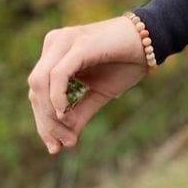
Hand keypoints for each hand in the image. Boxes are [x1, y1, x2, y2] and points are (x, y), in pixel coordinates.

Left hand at [27, 16, 148, 153]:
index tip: (55, 147)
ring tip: (67, 134)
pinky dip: (57, 97)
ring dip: (49, 114)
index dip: (43, 121)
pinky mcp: (78, 45)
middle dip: (45, 121)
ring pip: (41, 82)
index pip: (38, 90)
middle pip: (36, 88)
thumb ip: (80, 112)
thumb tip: (65, 140)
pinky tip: (64, 114)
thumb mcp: (100, 93)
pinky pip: (58, 74)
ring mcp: (65, 41)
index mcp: (56, 52)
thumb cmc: (127, 62)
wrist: (152, 40)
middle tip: (62, 145)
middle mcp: (55, 43)